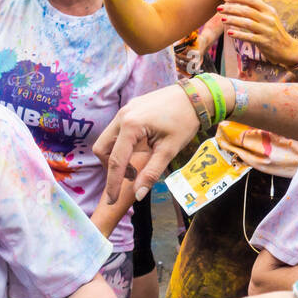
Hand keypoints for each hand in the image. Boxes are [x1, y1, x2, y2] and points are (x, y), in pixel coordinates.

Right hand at [94, 82, 202, 202]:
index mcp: (131, 126)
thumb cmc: (185, 121)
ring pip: (107, 139)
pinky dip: (123, 145)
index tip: (112, 201)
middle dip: (112, 167)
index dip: (113, 184)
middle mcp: (122, 116)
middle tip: (133, 176)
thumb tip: (138, 195)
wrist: (195, 95)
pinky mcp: (129, 109)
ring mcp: (124, 110)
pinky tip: (141, 149)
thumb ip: (151, 173)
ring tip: (139, 164)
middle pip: (102, 149)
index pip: (115, 161)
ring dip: (117, 156)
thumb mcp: (170, 150)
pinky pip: (117, 131)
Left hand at [219, 0, 297, 67]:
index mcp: (269, 10)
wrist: (287, 48)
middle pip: (247, 11)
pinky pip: (249, 37)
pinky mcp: (264, 42)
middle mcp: (268, 19)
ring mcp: (267, 31)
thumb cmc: (275, 30)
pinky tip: (229, 32)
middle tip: (219, 8)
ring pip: (247, 23)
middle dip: (231, 8)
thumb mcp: (269, 14)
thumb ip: (258, 2)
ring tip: (222, 19)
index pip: (252, 0)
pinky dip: (239, 34)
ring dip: (233, 20)